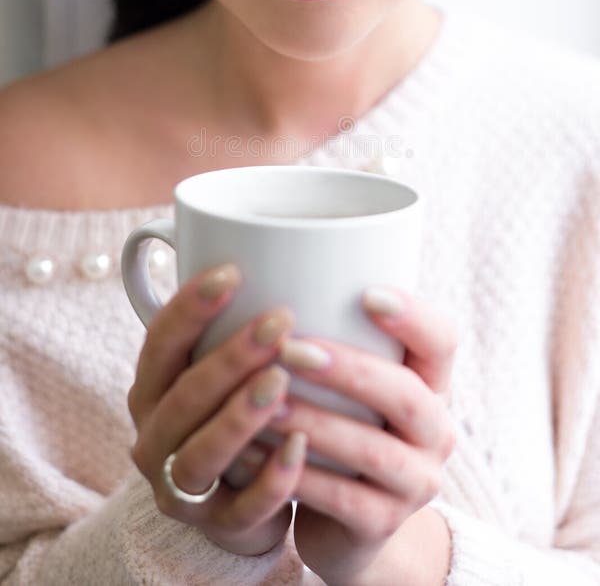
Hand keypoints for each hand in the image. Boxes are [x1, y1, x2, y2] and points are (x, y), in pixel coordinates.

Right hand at [127, 263, 307, 555]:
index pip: (160, 343)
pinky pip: (243, 508)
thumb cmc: (233, 410)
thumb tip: (283, 246)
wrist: (239, 499)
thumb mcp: (219, 368)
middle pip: (183, 398)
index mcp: (151, 389)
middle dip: (229, 357)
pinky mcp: (219, 527)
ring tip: (281, 381)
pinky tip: (302, 447)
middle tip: (280, 320)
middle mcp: (155, 438)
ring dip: (239, 417)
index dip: (190, 306)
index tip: (233, 270)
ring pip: (201, 456)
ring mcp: (182, 488)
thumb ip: (232, 322)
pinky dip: (272, 481)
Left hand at [267, 286, 458, 583]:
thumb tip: (275, 262)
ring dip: (315, 420)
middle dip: (348, 369)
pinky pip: (340, 499)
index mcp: (431, 383)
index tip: (368, 292)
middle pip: (405, 394)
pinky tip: (258, 452)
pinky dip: (296, 473)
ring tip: (267, 398)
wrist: (350, 519)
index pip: (443, 341)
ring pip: (371, 450)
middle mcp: (435, 431)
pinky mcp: (382, 524)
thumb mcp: (355, 381)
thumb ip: (337, 334)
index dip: (413, 317)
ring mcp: (415, 482)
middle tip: (291, 347)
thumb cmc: (344, 424)